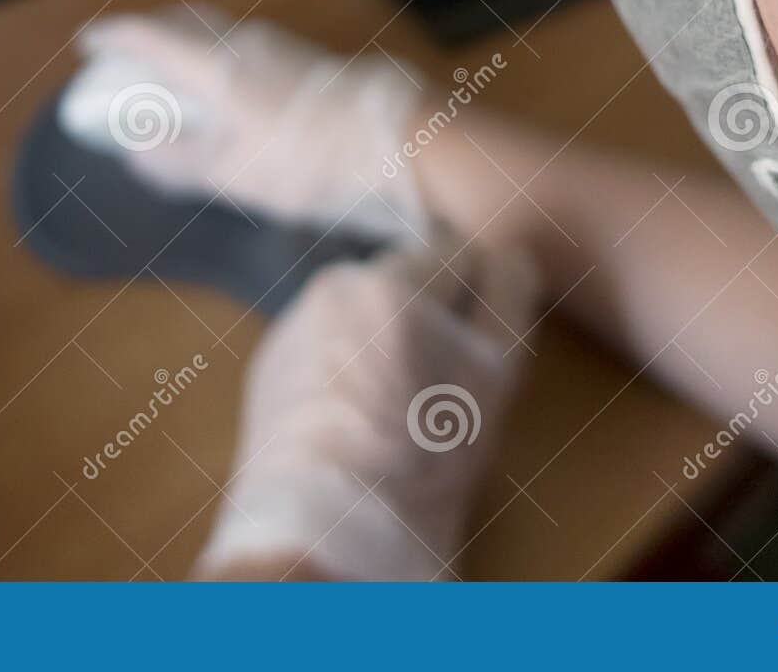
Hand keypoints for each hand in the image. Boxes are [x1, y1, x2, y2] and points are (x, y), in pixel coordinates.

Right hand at [64, 6, 430, 243]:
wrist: (402, 141)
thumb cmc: (310, 162)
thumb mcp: (234, 175)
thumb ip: (179, 160)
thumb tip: (135, 148)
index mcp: (218, 65)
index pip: (152, 36)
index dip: (115, 37)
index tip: (86, 43)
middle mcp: (246, 42)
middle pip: (185, 21)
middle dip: (149, 31)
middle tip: (125, 55)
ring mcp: (281, 45)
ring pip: (218, 28)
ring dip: (185, 40)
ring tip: (170, 70)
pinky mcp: (306, 59)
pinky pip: (242, 42)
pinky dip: (214, 52)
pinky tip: (223, 85)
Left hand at [195, 238, 539, 580]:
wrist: (325, 529)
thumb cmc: (422, 459)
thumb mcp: (491, 378)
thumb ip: (506, 300)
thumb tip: (506, 253)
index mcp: (389, 281)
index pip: (453, 248)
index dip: (476, 294)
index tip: (475, 342)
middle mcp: (334, 286)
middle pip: (405, 276)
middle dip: (426, 313)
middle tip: (437, 385)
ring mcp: (296, 320)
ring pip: (365, 311)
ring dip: (385, 337)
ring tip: (393, 408)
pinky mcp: (271, 360)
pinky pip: (325, 340)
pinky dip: (344, 363)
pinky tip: (353, 418)